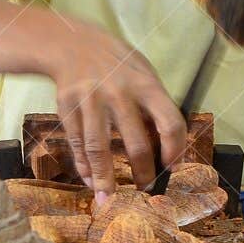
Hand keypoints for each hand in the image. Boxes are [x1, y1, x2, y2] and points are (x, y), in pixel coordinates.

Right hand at [49, 22, 187, 195]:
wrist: (71, 42)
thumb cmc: (116, 63)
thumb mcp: (143, 73)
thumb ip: (154, 106)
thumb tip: (167, 148)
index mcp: (146, 85)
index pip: (170, 123)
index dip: (175, 151)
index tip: (172, 170)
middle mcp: (120, 93)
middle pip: (136, 143)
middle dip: (143, 174)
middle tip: (145, 192)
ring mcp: (91, 100)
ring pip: (98, 149)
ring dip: (104, 179)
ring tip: (108, 200)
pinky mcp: (68, 106)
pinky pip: (76, 143)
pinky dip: (83, 165)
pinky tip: (89, 179)